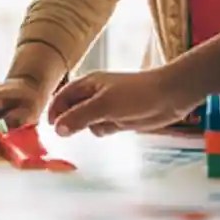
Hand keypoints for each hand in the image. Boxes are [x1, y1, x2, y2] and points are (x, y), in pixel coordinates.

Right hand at [47, 68, 197, 135]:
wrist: (169, 97)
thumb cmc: (136, 94)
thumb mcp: (104, 106)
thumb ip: (79, 117)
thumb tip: (57, 130)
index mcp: (87, 84)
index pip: (61, 97)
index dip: (54, 110)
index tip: (50, 127)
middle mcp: (94, 95)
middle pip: (72, 111)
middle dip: (70, 122)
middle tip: (68, 135)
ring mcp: (106, 107)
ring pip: (86, 122)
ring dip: (90, 127)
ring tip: (104, 124)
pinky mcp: (118, 119)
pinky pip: (102, 128)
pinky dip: (105, 130)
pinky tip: (116, 128)